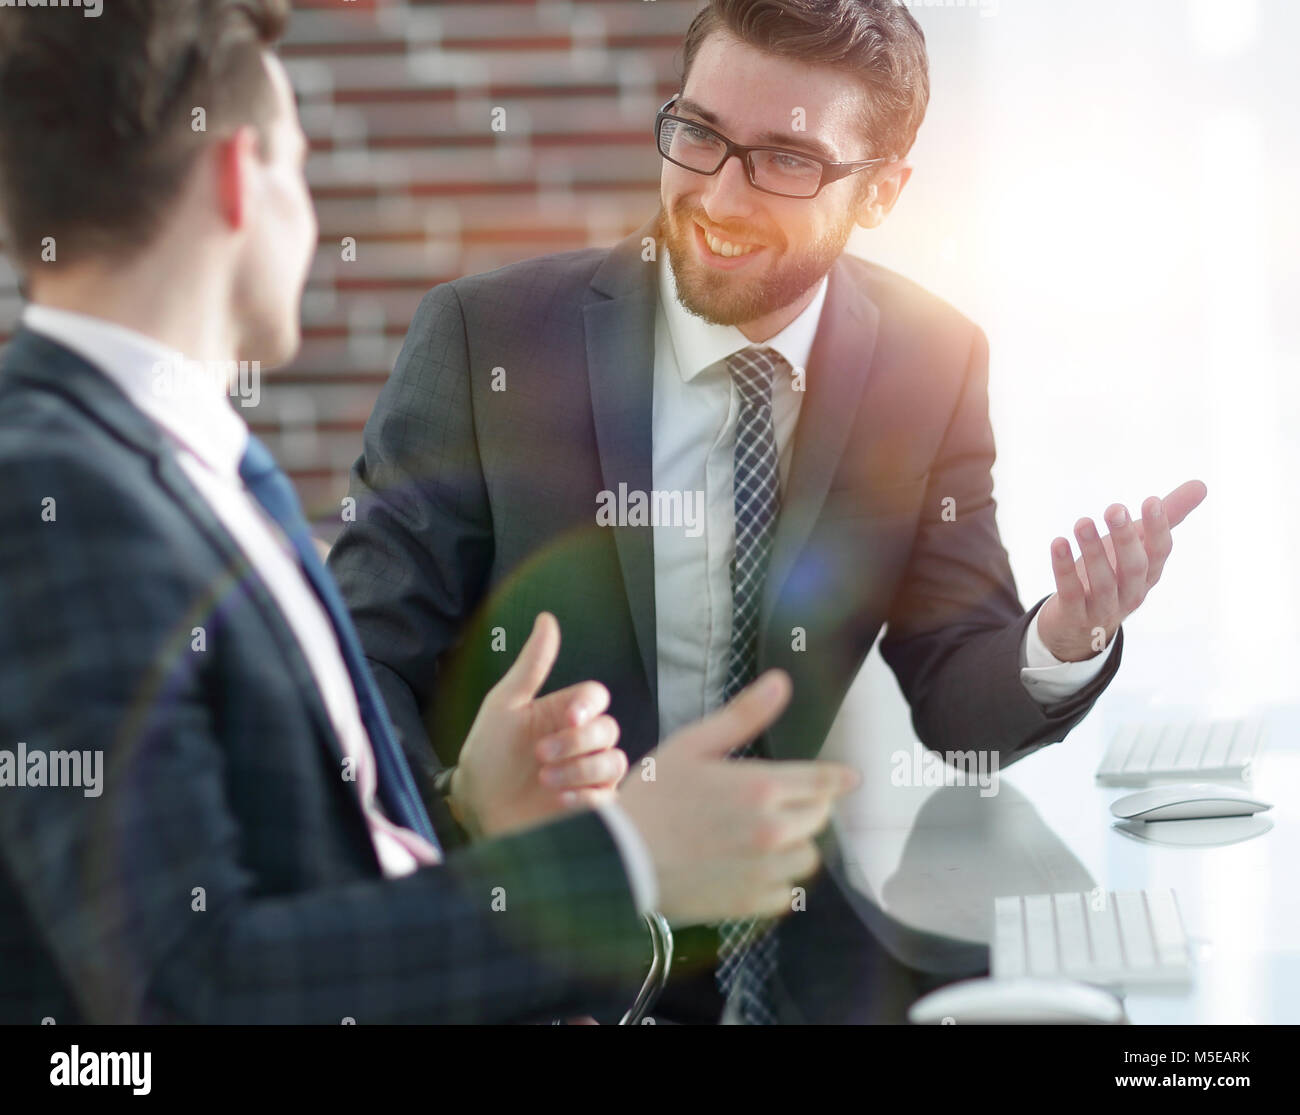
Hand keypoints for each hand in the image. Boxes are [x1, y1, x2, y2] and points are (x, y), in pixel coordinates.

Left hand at [451, 613, 627, 838]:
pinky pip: (609, 797)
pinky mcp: (588, 805)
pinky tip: (560, 798)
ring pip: (614, 762)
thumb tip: (547, 618)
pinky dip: (589, 796)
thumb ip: (531, 665)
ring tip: (544, 779)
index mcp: (562, 712)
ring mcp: (586, 773)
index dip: (589, 705)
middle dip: (578, 742)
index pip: (597, 696)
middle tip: (540, 754)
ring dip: (582, 769)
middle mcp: (579, 741)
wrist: (475, 806)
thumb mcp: (503, 705)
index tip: (569, 717)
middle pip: (609, 729)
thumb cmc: (488, 752)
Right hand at [619, 671, 860, 926]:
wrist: (619, 857)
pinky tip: (753, 866)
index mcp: (761, 787)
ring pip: (808, 857)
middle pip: (820, 817)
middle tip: (781, 801)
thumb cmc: (653, 795)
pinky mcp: (751, 902)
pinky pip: (787, 892)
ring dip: (796, 843)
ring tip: (768, 835)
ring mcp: (764, 870)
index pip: (823, 782)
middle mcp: (772, 830)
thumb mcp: (694, 744)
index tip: (849, 778)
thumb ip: (744, 715)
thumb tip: (781, 682)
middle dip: (809, 805)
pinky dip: (778, 879)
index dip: (838, 778)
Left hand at [1037, 479, 1206, 661]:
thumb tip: (1202, 484)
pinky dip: (1064, 569)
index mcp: (1149, 572)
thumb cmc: (1113, 574)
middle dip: (1125, 538)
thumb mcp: (1138, 545)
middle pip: (1134, 567)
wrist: (1079, 627)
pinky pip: (1071, 592)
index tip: (1151, 500)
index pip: (1160, 551)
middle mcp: (1131, 592)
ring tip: (1082, 522)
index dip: (1158, 528)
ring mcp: (1104, 607)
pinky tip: (1058, 543)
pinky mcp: (1075, 615)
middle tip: (1114, 508)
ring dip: (1093, 551)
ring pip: (1103, 582)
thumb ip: (1167, 516)